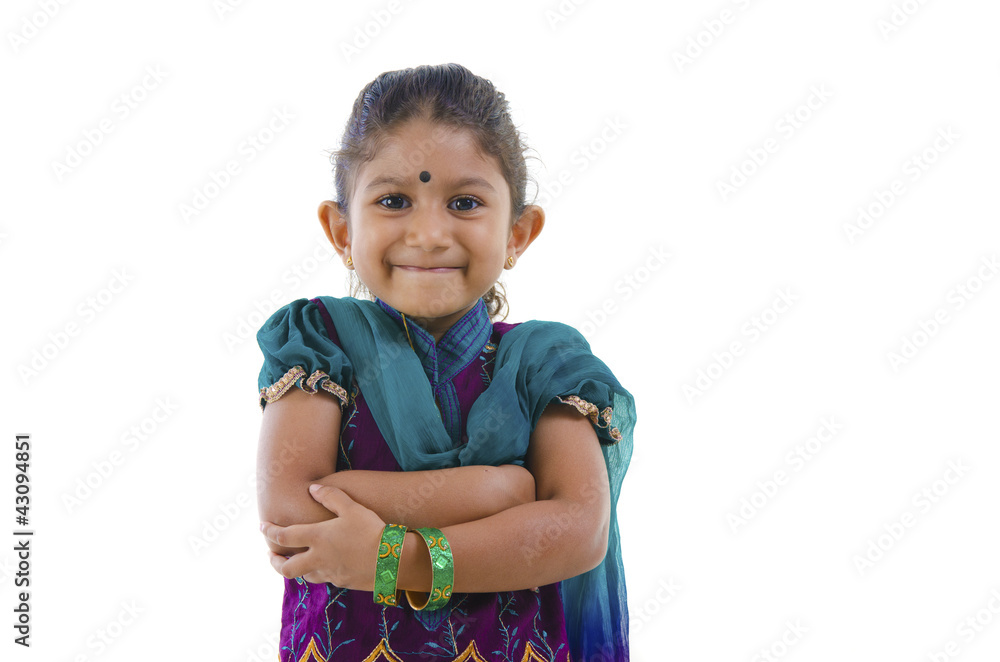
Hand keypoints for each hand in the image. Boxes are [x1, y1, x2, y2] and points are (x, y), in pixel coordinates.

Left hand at [260, 484, 384, 590]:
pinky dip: (318, 572)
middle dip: (274, 561)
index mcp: (317, 537)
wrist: (392, 560)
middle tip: (271, 554)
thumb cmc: (371, 529)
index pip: (283, 536)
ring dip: (296, 568)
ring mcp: (329, 573)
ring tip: (296, 560)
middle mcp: (318, 558)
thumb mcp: (352, 507)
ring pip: (304, 575)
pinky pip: (324, 579)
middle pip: (286, 567)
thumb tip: (312, 488)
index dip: (269, 531)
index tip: (262, 527)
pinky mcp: (341, 581)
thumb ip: (330, 496)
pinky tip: (324, 566)